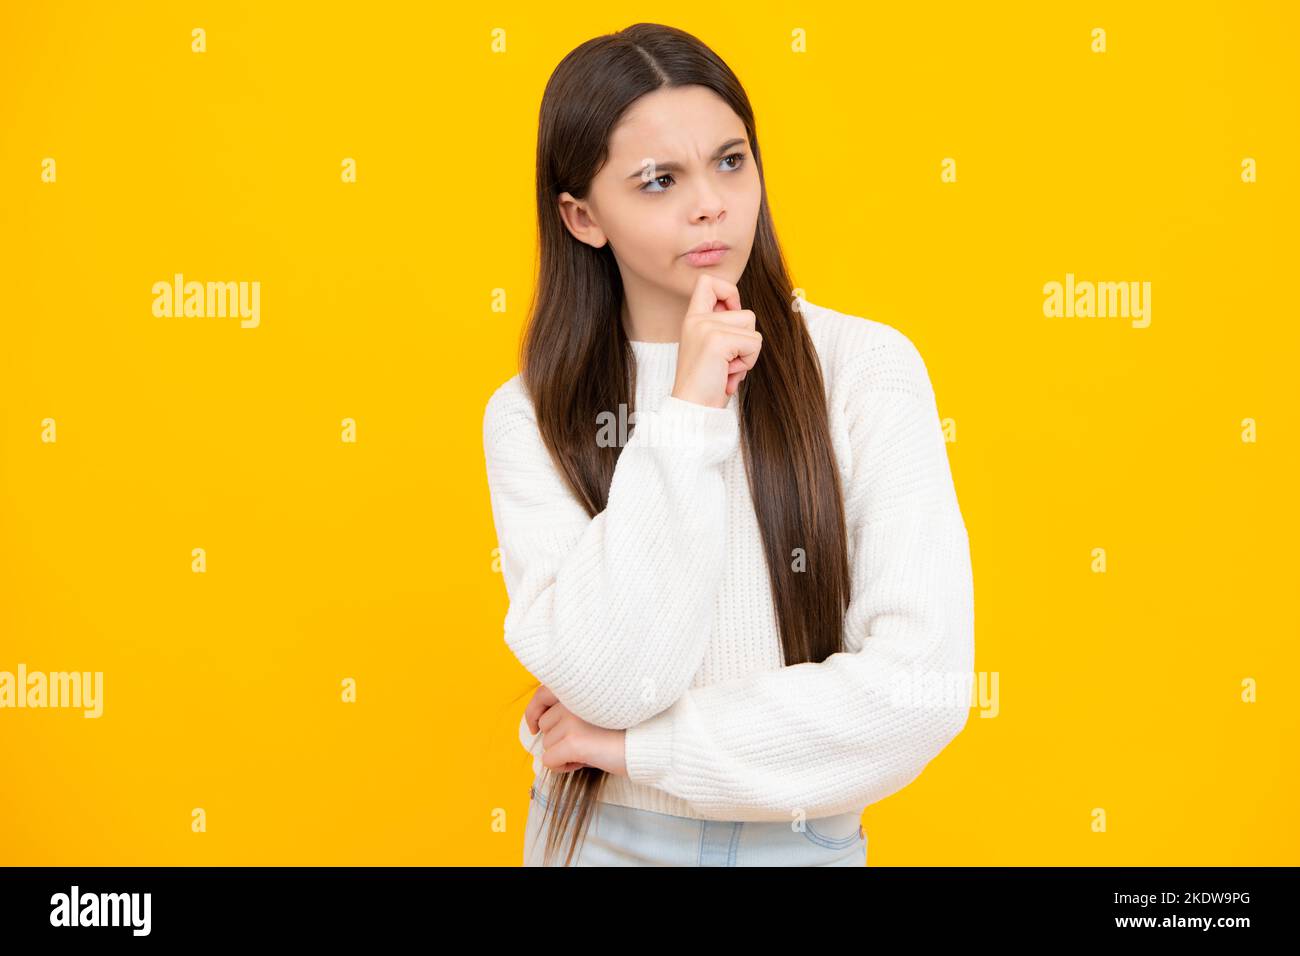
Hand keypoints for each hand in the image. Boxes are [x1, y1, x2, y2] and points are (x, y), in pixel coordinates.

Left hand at [525, 685, 627, 776]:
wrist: (647, 743)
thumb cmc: (625, 730)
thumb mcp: (596, 711)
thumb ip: (571, 711)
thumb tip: (542, 728)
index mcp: (578, 688)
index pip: (541, 693)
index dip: (533, 712)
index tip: (534, 727)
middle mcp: (572, 699)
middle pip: (544, 725)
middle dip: (558, 739)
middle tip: (583, 744)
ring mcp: (571, 720)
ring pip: (547, 744)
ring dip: (563, 753)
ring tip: (589, 751)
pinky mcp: (573, 741)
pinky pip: (549, 761)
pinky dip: (562, 767)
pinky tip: (583, 762)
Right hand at [671, 273, 761, 407]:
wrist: (693, 410)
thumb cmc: (707, 385)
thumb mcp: (712, 349)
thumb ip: (723, 328)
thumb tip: (744, 314)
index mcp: (692, 319)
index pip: (708, 282)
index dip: (729, 292)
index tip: (731, 314)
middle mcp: (696, 319)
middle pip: (746, 313)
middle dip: (746, 341)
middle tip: (726, 362)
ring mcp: (706, 328)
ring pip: (752, 328)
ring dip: (748, 353)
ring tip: (726, 368)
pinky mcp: (718, 341)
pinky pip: (754, 344)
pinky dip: (748, 363)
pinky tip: (728, 374)